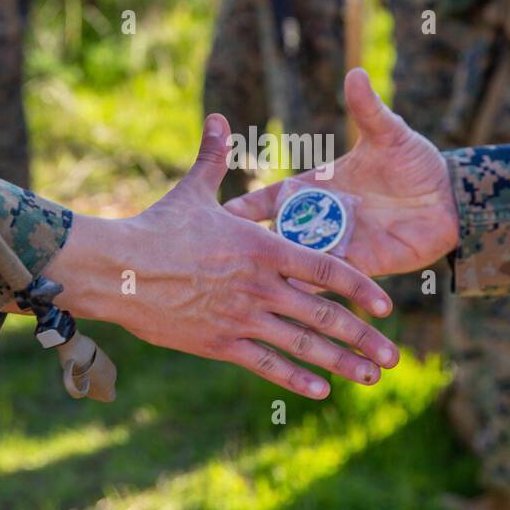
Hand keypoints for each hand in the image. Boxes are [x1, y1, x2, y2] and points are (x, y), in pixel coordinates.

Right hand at [43, 114, 399, 398]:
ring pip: (302, 345)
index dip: (359, 288)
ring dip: (341, 363)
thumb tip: (218, 118)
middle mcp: (259, 285)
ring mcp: (241, 317)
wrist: (116, 268)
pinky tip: (321, 391)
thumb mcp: (192, 191)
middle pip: (324, 315)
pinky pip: (266, 364)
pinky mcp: (219, 344)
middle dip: (363, 337)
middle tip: (394, 355)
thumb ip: (214, 157)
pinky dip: (295, 378)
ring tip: (371, 377)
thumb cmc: (155, 227)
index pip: (325, 268)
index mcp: (262, 247)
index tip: (385, 305)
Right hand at [226, 69, 460, 277]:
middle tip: (222, 262)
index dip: (249, 205)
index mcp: (320, 186)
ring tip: (249, 291)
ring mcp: (340, 245)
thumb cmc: (415, 162)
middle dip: (253, 249)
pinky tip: (292, 302)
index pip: (274, 196)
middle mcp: (324, 219)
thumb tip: (355, 74)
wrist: (451, 198)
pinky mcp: (362, 267)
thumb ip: (368, 110)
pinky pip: (332, 284)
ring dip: (281, 275)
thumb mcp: (390, 135)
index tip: (222, 212)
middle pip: (279, 236)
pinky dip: (314, 292)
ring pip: (301, 264)